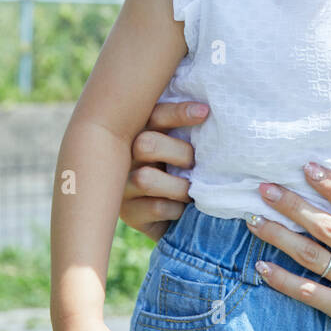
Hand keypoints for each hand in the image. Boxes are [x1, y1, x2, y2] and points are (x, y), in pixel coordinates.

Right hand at [118, 100, 204, 240]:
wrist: (174, 217)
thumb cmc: (182, 172)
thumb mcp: (182, 149)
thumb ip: (186, 133)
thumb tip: (207, 113)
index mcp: (140, 133)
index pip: (154, 115)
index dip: (178, 112)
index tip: (204, 112)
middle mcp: (124, 156)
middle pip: (145, 144)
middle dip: (180, 153)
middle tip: (194, 164)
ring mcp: (122, 185)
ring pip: (145, 179)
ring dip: (179, 185)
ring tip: (191, 191)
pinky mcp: (129, 213)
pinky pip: (155, 207)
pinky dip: (176, 208)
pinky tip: (181, 209)